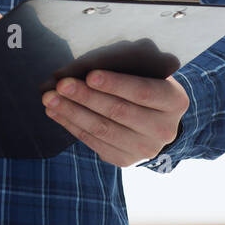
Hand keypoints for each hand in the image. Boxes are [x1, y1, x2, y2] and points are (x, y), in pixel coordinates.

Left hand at [42, 71, 188, 167]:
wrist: (160, 121)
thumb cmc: (149, 84)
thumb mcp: (151, 73)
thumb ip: (130, 67)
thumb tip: (87, 64)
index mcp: (174, 101)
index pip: (143, 91)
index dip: (116, 84)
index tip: (89, 74)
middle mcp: (163, 129)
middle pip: (119, 111)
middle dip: (86, 97)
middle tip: (61, 85)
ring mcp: (145, 149)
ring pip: (102, 129)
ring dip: (72, 112)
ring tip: (50, 98)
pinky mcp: (125, 160)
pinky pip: (94, 142)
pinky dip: (72, 126)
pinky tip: (56, 112)